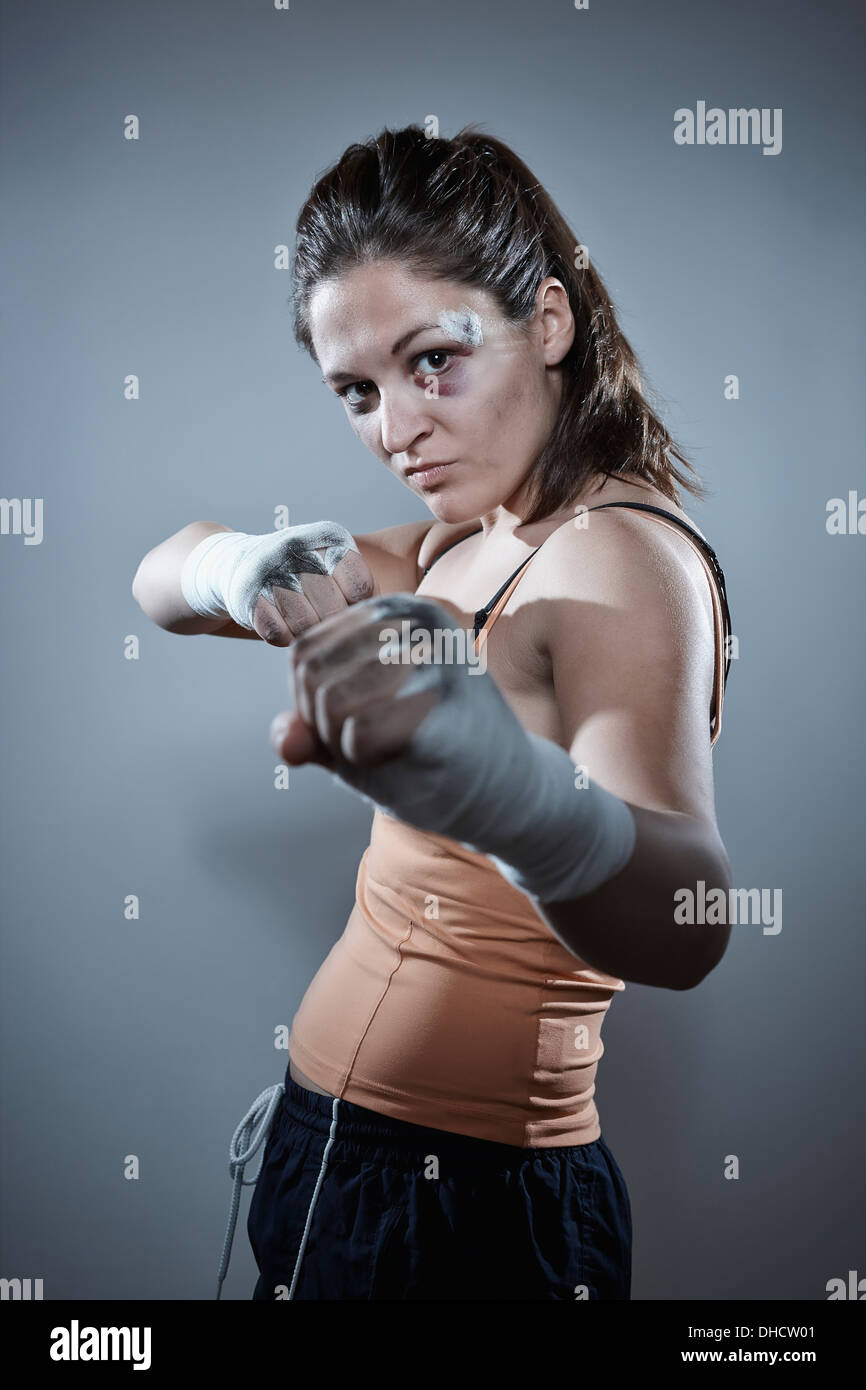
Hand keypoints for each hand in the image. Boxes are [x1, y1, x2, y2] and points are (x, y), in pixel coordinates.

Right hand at [181, 520, 375, 644]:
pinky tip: (278, 622)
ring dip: (306, 634)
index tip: (346, 610)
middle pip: (336, 611)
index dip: (358, 610)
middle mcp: (299, 546)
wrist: (234, 564)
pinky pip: (280, 636)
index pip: (364, 589)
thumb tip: (394, 624)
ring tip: (298, 618)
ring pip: (308, 627)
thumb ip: (366, 589)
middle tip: (317, 617)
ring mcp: (270, 569)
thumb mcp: (334, 567)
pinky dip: (282, 638)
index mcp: (330, 536)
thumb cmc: (300, 574)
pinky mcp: (246, 595)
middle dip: (330, 624)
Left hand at [269, 593, 456, 773]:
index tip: (351, 730)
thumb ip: (312, 730)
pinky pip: (360, 733)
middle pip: (311, 677)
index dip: (308, 707)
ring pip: (331, 702)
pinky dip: (368, 761)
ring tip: (392, 754)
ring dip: (345, 747)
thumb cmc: (428, 758)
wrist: (506, 791)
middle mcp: (414, 618)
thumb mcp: (355, 737)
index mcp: (393, 612)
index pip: (303, 654)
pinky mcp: (445, 696)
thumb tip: (284, 743)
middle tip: (373, 749)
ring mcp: (434, 651)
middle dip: (324, 728)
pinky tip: (410, 761)